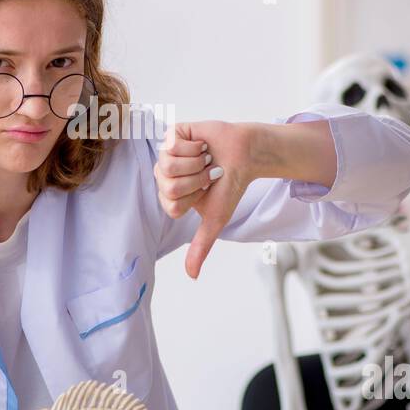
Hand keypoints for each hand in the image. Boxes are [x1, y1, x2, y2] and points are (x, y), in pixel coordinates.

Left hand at [155, 121, 256, 278]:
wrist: (245, 156)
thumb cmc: (229, 186)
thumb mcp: (215, 219)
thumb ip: (200, 246)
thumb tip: (192, 276)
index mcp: (169, 195)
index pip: (170, 205)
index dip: (193, 199)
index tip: (206, 192)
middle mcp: (164, 175)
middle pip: (168, 186)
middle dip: (197, 181)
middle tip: (208, 174)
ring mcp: (166, 153)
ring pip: (168, 166)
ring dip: (196, 164)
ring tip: (206, 160)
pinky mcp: (173, 134)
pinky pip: (173, 145)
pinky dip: (195, 147)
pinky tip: (202, 145)